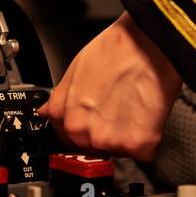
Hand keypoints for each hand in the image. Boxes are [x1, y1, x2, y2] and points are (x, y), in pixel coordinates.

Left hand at [38, 11, 181, 161]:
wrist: (148, 43)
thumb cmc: (116, 50)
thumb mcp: (74, 69)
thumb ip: (60, 99)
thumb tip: (46, 114)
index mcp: (64, 114)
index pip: (69, 139)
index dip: (87, 128)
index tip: (97, 121)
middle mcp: (82, 131)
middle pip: (94, 148)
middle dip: (108, 134)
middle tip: (120, 108)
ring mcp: (109, 140)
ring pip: (119, 150)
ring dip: (128, 137)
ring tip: (134, 107)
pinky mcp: (137, 144)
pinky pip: (144, 153)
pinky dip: (149, 140)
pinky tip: (147, 115)